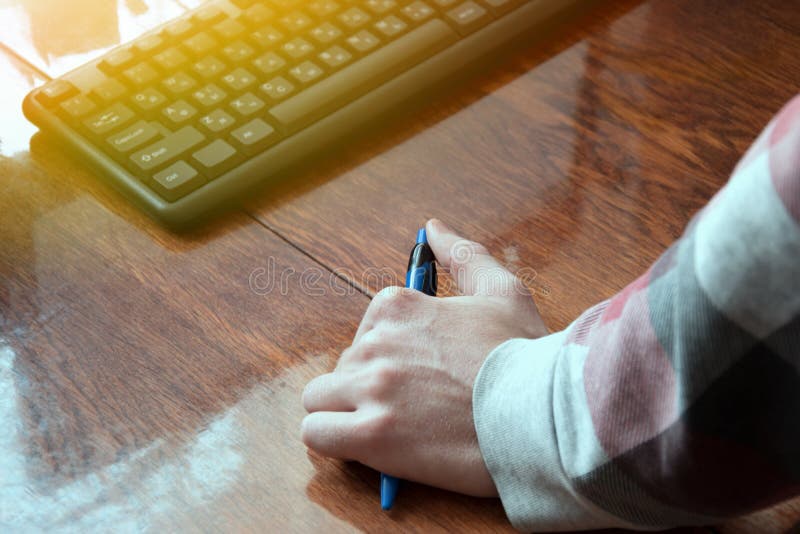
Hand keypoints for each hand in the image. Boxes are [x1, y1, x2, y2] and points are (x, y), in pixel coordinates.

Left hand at [301, 219, 547, 496]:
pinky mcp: (372, 435)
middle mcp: (376, 341)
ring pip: (319, 399)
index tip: (421, 377)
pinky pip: (317, 433)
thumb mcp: (503, 292)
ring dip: (346, 414)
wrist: (547, 417)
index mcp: (399, 306)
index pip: (364, 332)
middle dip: (368, 387)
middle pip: (343, 367)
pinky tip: (366, 447)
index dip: (388, 358)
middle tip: (415, 409)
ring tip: (390, 429)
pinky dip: (334, 441)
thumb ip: (462, 255)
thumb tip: (432, 227)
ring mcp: (371, 387)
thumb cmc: (528, 356)